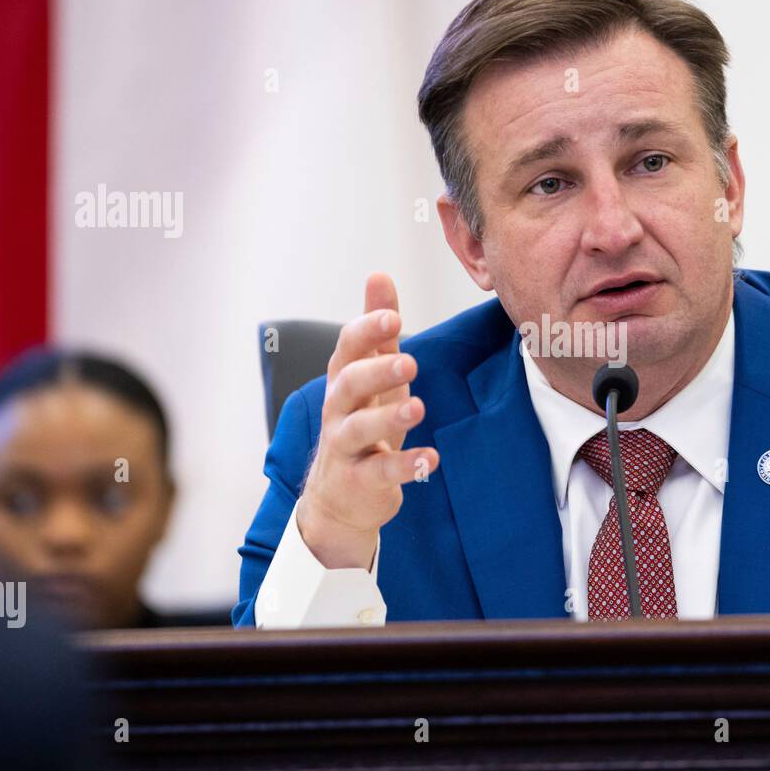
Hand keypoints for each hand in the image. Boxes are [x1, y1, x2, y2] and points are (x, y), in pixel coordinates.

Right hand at [295, 272, 439, 569]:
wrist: (341, 496)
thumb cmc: (363, 424)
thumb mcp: (372, 375)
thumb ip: (378, 332)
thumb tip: (379, 275)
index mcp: (344, 380)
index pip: (347, 349)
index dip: (366, 331)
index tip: (392, 316)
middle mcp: (339, 411)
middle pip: (348, 385)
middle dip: (376, 371)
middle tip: (409, 362)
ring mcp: (345, 448)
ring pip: (358, 429)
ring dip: (388, 417)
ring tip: (418, 407)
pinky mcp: (360, 481)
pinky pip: (380, 472)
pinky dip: (405, 465)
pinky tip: (430, 459)